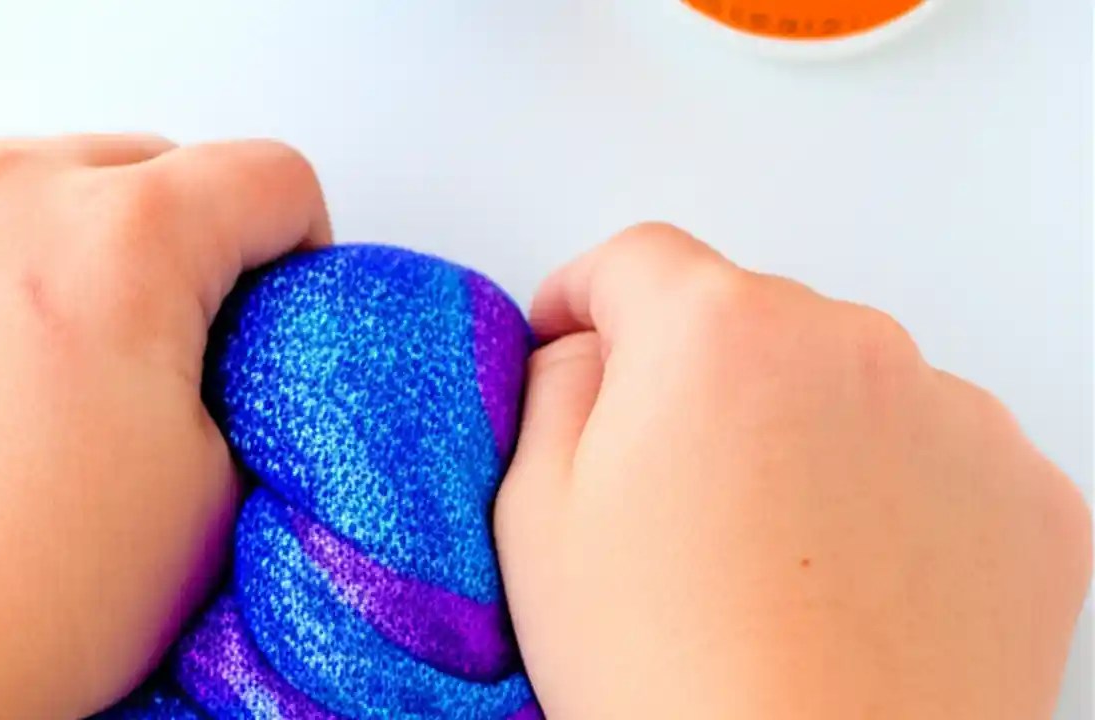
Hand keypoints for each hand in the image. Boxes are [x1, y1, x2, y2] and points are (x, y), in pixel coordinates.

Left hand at [0, 135, 329, 717]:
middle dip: (184, 247)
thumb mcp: (214, 494)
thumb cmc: (7, 604)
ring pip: (41, 186)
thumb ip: (250, 379)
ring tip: (54, 374)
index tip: (274, 312)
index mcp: (120, 240)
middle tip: (166, 358)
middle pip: (152, 167)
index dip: (300, 249)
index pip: (270, 176)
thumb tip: (246, 347)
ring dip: (74, 254)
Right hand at [496, 224, 1090, 717]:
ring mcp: (958, 418)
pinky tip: (850, 578)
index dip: (585, 299)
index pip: (638, 260)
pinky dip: (890, 490)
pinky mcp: (1030, 497)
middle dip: (697, 378)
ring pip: (847, 384)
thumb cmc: (668, 675)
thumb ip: (554, 386)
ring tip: (768, 555)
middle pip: (747, 320)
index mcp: (717, 332)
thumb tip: (591, 352)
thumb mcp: (536, 514)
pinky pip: (935, 453)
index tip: (576, 341)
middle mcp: (853, 345)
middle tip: (671, 494)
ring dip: (802, 431)